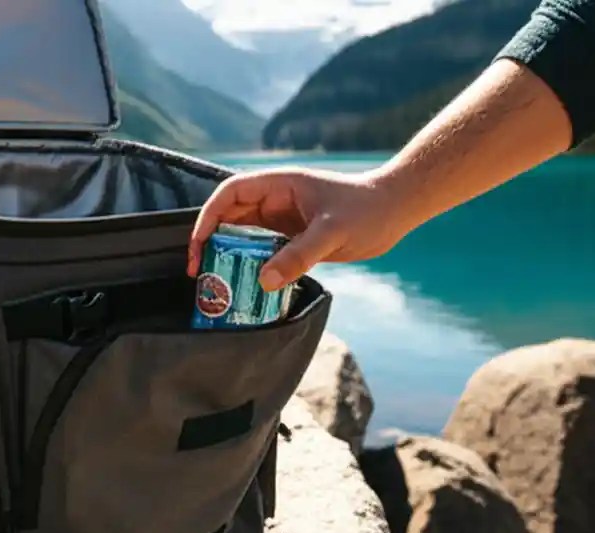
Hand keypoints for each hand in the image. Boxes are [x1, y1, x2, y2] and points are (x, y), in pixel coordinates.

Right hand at [187, 167, 414, 290]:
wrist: (396, 209)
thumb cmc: (367, 209)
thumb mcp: (332, 232)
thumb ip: (298, 256)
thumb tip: (263, 281)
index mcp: (277, 185)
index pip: (229, 195)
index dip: (207, 217)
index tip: (198, 246)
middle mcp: (274, 200)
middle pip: (228, 217)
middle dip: (210, 241)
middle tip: (199, 272)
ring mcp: (282, 219)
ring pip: (242, 236)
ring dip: (228, 256)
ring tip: (217, 282)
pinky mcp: (292, 238)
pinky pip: (262, 251)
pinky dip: (250, 267)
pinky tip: (247, 285)